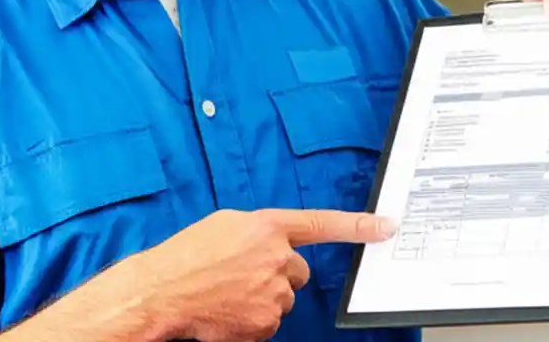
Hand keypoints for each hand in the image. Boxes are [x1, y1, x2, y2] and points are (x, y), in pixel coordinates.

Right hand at [149, 208, 395, 340]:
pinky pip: (268, 323)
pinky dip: (251, 321)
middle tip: (244, 276)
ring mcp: (273, 292)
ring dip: (262, 299)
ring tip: (227, 294)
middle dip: (279, 275)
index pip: (322, 224)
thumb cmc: (186, 256)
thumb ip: (259, 232)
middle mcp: (277, 257)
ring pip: (282, 299)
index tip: (387, 226)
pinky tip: (227, 312)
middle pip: (299, 272)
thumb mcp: (225, 226)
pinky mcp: (265, 323)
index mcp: (267, 227)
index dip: (359, 226)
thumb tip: (273, 245)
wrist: (161, 291)